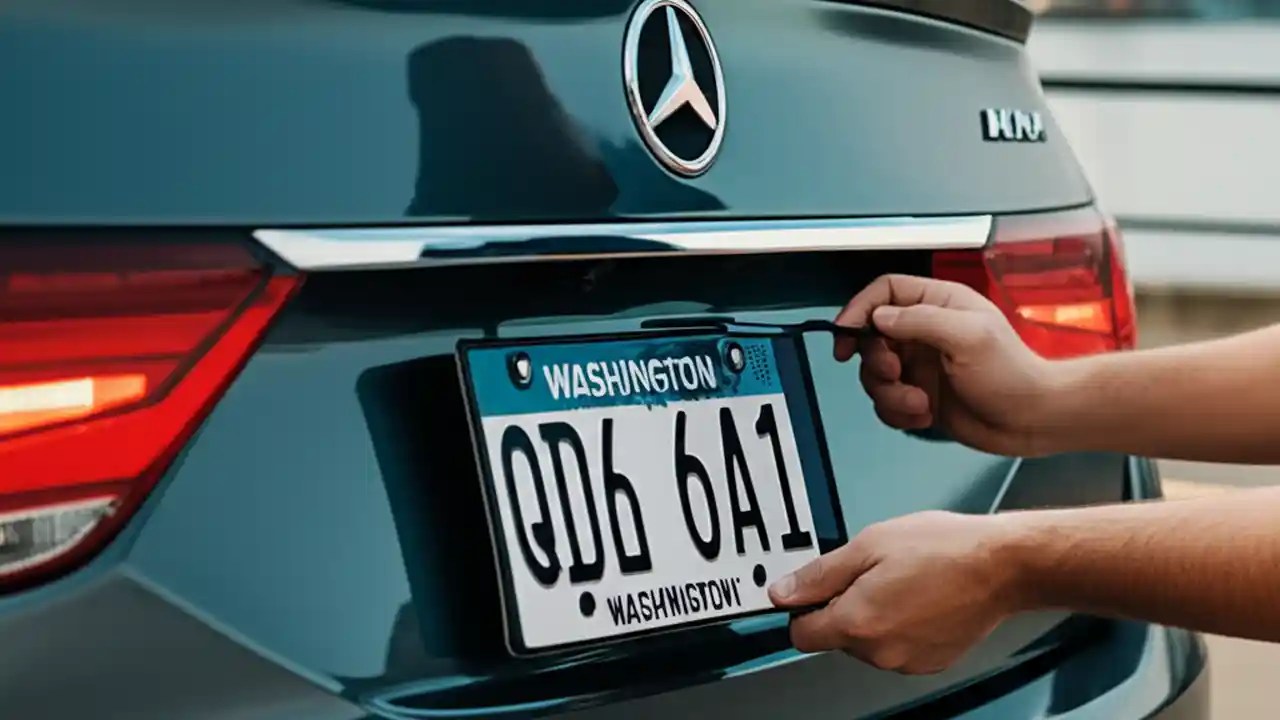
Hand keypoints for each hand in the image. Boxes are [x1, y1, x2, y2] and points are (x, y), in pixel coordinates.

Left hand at [769, 511, 1022, 673]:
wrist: (1002, 565)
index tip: (816, 588)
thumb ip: (819, 574)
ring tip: (902, 581)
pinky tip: (920, 597)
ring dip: (873, 615)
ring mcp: (907, 662)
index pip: (800, 634)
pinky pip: (897, 647)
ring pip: (868, 642)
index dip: (803, 607)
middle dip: (843, 606)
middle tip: (873, 571)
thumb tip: (782, 592)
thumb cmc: (942, 548)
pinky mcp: (931, 662)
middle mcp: (880, 653)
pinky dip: (900, 625)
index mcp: (857, 623)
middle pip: (836, 636)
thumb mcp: (868, 545)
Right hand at [834, 274, 1058, 456]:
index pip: (885, 292)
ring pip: (875, 375)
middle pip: (871, 337)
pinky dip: (899, 412)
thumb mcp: (968, 336)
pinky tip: (926, 414)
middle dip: (875, 360)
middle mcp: (925, 333)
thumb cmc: (1013, 374)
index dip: (860, 309)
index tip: (845, 332)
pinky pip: (887, 402)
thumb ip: (919, 320)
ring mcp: (921, 365)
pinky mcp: (919, 395)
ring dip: (889, 393)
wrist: (1032, 420)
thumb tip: (879, 317)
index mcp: (939, 305)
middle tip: (893, 372)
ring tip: (919, 402)